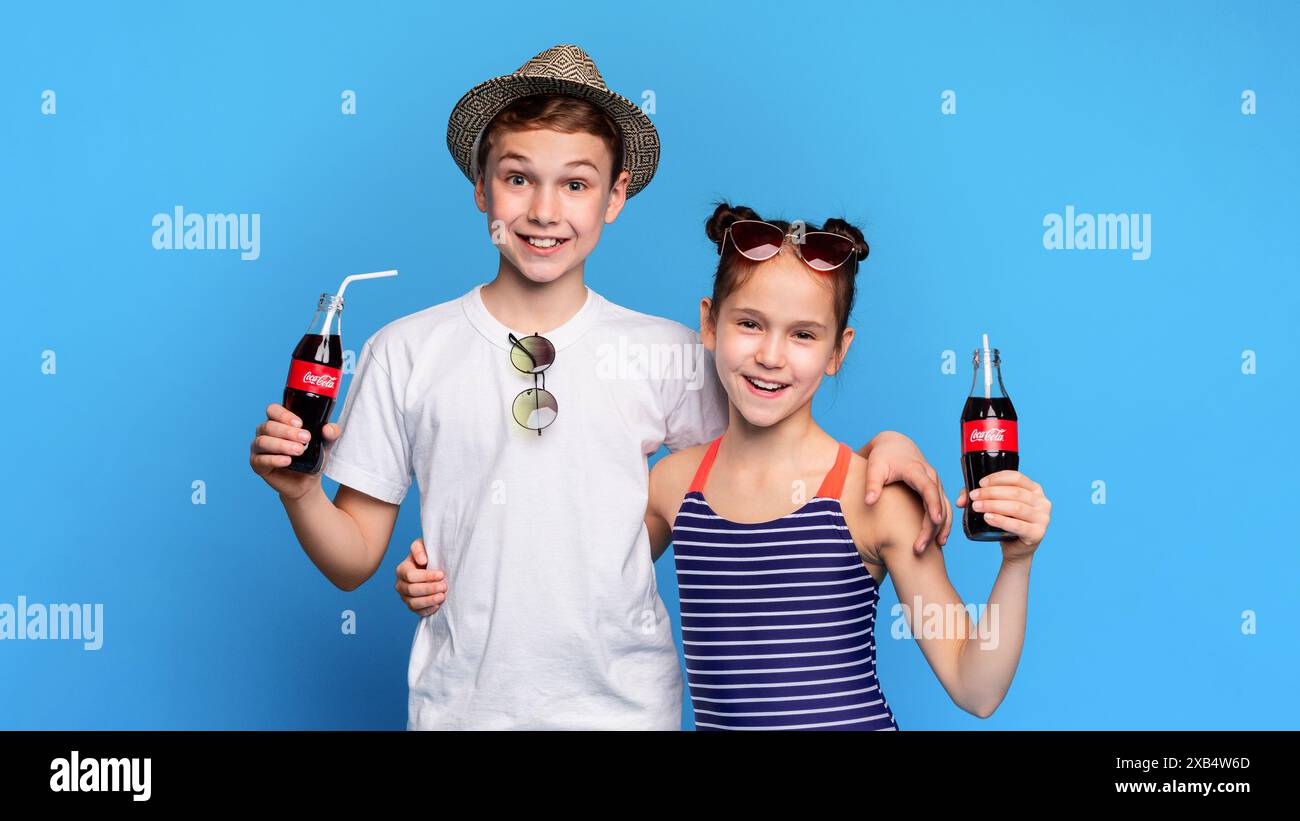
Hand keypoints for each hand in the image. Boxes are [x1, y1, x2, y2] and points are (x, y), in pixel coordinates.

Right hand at [249, 403, 341, 500]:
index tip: (300, 423)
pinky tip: (287, 461)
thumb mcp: (325, 444)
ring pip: (263, 441)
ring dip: (282, 445)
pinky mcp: (257, 464)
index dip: (284, 414)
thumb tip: (328, 428)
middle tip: (306, 439)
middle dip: (288, 432)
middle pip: (269, 426)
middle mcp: (265, 433)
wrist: (307, 482)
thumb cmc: (312, 458)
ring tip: (299, 451)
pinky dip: (274, 459)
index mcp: (279, 422)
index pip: (273, 410)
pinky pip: (261, 460)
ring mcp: (259, 448)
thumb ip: (330, 434)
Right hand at [395, 537, 445, 617]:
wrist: (433, 566)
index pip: (410, 576)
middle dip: (430, 588)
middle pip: (412, 590)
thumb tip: (421, 560)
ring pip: (413, 603)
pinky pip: (417, 612)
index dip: (427, 576)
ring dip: (429, 600)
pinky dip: (428, 610)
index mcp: (402, 570)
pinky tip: (438, 605)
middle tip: (445, 586)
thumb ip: (419, 548)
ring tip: (442, 596)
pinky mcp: (412, 606)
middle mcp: (400, 584)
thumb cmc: (428, 554)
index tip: (441, 574)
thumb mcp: (423, 545)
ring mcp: (405, 597)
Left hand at [863, 431, 951, 552]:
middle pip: (938, 504)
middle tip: (919, 548)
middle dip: (932, 527)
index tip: (935, 521)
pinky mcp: (935, 491)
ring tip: (934, 548)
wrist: (895, 445)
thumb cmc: (883, 456)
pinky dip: (944, 524)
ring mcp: (935, 485)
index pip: (929, 488)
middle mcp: (931, 477)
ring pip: (945, 508)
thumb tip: (869, 502)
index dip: (934, 504)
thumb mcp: (874, 466)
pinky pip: (944, 508)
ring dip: (941, 528)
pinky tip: (939, 540)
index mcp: (917, 471)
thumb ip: (872, 483)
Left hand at [955, 470, 1050, 561]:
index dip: (997, 478)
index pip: (1016, 477)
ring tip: (977, 507)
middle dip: (991, 493)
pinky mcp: (1038, 533)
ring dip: (993, 505)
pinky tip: (988, 518)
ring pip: (1016, 507)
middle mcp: (1042, 502)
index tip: (981, 483)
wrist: (1015, 549)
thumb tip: (961, 501)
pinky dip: (1001, 520)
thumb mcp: (995, 505)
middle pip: (1015, 492)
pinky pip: (1018, 525)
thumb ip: (979, 497)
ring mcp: (1043, 518)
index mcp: (1034, 489)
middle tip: (974, 497)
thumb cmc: (1006, 522)